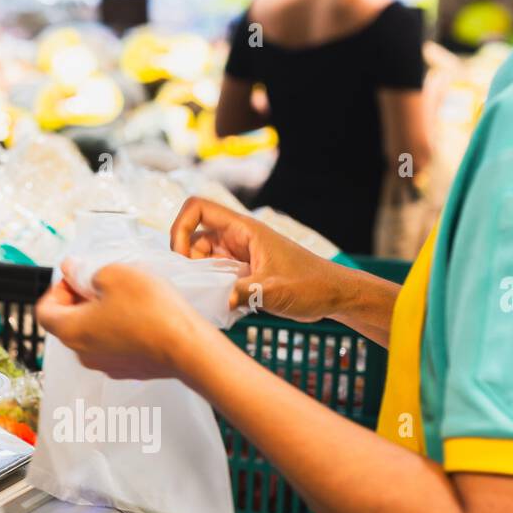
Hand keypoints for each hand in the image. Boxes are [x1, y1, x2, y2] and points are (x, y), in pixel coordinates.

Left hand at [35, 262, 218, 380]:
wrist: (186, 347)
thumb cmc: (150, 310)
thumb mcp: (113, 274)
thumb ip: (84, 271)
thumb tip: (73, 271)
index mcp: (70, 331)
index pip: (44, 311)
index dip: (56, 289)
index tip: (77, 277)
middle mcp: (82, 353)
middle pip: (67, 323)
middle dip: (80, 299)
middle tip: (102, 282)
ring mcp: (105, 365)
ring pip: (92, 334)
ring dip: (101, 313)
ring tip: (125, 296)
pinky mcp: (127, 369)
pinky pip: (113, 345)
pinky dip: (118, 329)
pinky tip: (140, 315)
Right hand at [171, 197, 332, 321]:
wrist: (332, 294)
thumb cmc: (310, 284)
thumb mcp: (276, 289)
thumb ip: (246, 292)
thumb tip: (221, 301)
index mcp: (244, 230)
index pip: (199, 209)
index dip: (181, 226)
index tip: (181, 257)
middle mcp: (238, 238)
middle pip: (194, 237)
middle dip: (187, 259)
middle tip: (196, 285)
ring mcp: (239, 255)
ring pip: (203, 257)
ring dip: (199, 275)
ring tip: (209, 296)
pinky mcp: (243, 272)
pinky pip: (216, 274)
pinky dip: (211, 286)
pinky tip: (220, 304)